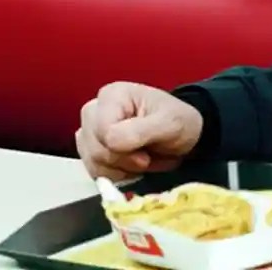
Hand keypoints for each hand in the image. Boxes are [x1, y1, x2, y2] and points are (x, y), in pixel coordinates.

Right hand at [76, 82, 203, 180]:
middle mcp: (94, 110)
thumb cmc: (178, 122)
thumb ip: (140, 131)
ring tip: (142, 158)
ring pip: (93, 163)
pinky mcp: (91, 150)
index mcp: (112, 95)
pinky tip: (131, 165)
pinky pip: (94, 172)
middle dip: (125, 161)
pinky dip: (116, 175)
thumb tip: (112, 141)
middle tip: (147, 157)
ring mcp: (90, 131)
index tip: (146, 153)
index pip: (104, 131)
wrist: (182, 135)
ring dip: (122, 169)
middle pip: (96, 149)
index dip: (124, 148)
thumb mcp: (170, 123)